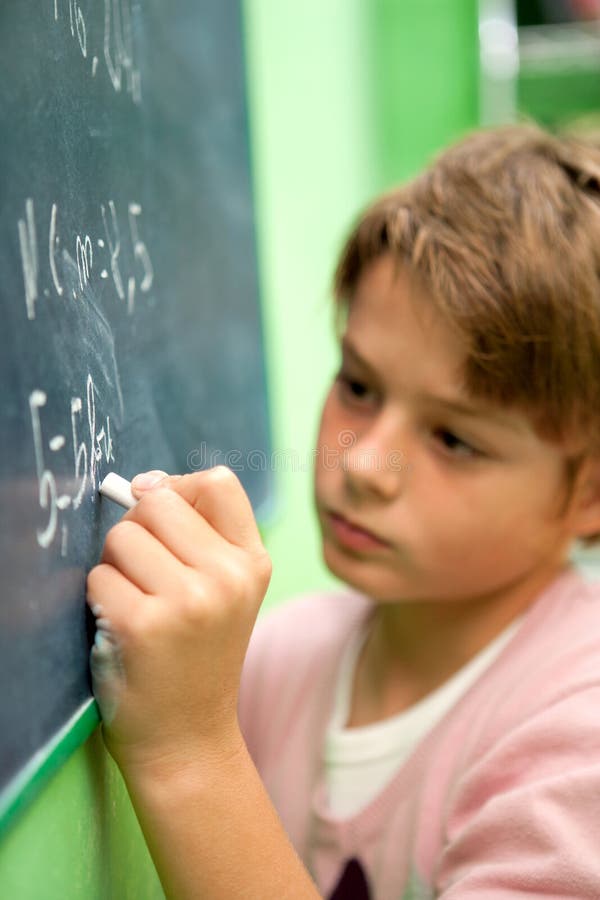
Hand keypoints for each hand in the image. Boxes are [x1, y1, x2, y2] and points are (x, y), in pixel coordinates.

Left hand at [86, 466, 271, 778]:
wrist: (188, 739)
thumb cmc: (196, 656)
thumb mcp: (227, 591)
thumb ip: (200, 535)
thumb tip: (145, 486)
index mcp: (253, 563)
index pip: (217, 482)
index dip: (177, 487)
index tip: (159, 512)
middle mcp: (229, 577)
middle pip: (157, 501)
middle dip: (137, 528)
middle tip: (145, 573)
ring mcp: (190, 601)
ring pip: (122, 535)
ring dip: (115, 565)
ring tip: (136, 603)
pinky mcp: (145, 626)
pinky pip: (98, 577)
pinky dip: (100, 598)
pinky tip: (122, 629)